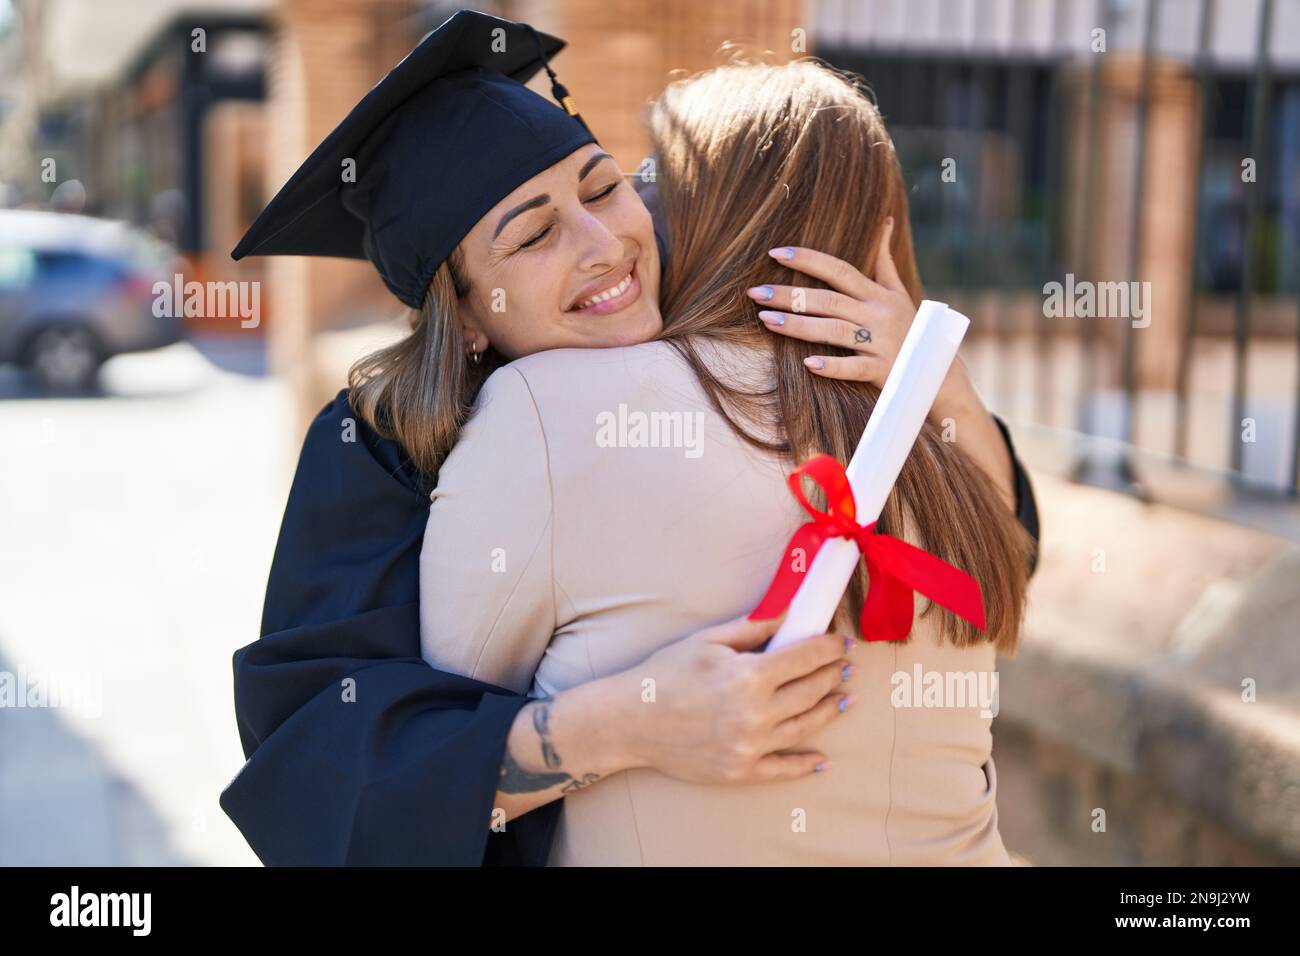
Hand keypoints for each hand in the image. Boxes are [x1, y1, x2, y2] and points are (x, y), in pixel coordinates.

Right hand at [617, 613, 854, 783]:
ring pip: (805, 727)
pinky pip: (783, 769)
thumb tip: (791, 613)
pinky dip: (806, 764)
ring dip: (830, 710)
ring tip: (845, 699)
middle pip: (811, 691)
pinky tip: (822, 759)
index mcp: (749, 676)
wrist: (630, 720)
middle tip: (845, 667)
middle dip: (832, 675)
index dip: (828, 648)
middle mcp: (756, 714)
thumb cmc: (665, 674)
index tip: (841, 642)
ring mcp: (750, 746)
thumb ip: (754, 626)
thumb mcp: (708, 640)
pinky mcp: (740, 771)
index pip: (805, 658)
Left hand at [747, 216, 912, 387]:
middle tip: (755, 292)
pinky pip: (854, 368)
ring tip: (766, 320)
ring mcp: (879, 343)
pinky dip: (832, 366)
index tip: (775, 253)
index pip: (838, 270)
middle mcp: (877, 315)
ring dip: (799, 326)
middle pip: (828, 300)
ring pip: (834, 331)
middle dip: (790, 295)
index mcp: (877, 294)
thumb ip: (884, 259)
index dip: (808, 259)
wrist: (937, 371)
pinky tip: (807, 364)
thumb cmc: (910, 327)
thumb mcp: (899, 291)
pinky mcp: (881, 371)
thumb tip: (884, 221)